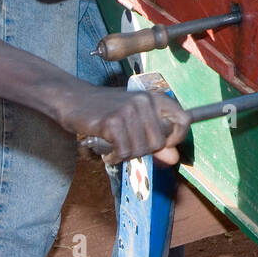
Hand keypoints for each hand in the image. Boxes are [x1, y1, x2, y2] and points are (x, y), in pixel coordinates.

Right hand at [66, 87, 190, 165]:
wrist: (73, 99)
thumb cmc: (106, 110)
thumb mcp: (135, 119)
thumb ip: (156, 138)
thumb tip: (174, 159)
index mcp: (155, 98)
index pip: (184, 119)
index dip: (177, 137)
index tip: (164, 145)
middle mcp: (145, 101)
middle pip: (158, 143)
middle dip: (142, 151)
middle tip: (126, 147)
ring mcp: (129, 110)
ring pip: (140, 149)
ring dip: (125, 155)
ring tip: (114, 148)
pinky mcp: (112, 122)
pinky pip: (123, 152)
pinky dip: (114, 157)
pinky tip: (107, 152)